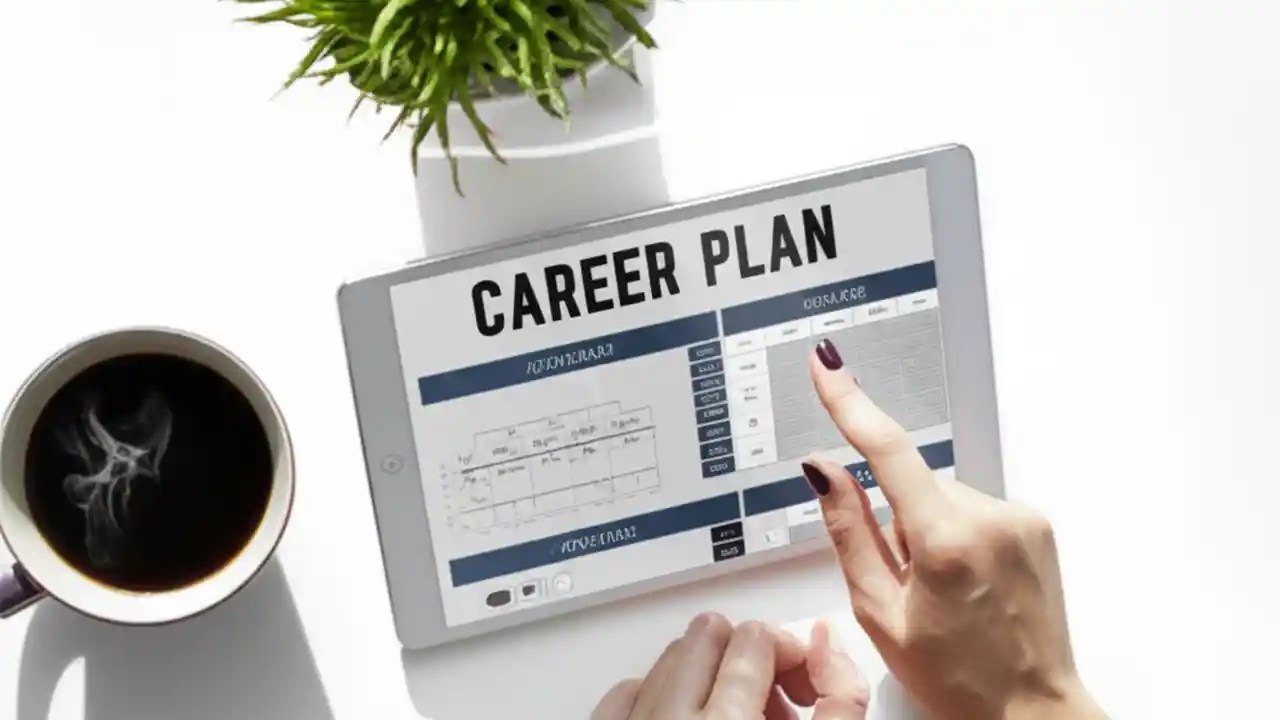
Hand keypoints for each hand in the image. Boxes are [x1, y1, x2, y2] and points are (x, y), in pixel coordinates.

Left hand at [592, 613, 868, 719]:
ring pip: (668, 657)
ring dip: (705, 677)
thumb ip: (838, 703)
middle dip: (748, 660)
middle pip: (709, 635)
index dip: (789, 654)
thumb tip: (828, 641)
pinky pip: (625, 693)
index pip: (756, 638)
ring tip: (733, 719)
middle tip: (774, 706)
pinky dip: (656, 699)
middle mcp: (670, 718)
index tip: (804, 684)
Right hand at [803, 339, 1105, 719]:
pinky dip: (959, 536)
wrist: (1032, 712)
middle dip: (897, 522)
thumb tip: (824, 473)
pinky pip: (974, 508)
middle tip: (910, 586)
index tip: (827, 366)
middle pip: (912, 485)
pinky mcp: (1036, 523)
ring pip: (942, 497)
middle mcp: (991, 517)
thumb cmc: (958, 680)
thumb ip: (848, 532)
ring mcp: (1020, 518)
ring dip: (930, 531)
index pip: (886, 451)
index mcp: (946, 542)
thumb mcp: (880, 613)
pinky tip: (970, 583)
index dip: (849, 402)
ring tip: (947, 592)